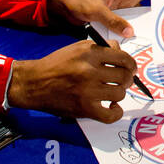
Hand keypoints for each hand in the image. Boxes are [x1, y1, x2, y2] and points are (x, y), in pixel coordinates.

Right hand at [7, 40, 134, 122]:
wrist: (33, 83)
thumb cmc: (56, 64)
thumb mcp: (77, 48)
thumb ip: (100, 49)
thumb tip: (121, 54)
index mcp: (89, 53)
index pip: (123, 58)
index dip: (131, 65)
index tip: (130, 69)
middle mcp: (90, 70)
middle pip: (124, 76)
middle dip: (127, 79)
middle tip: (122, 81)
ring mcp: (87, 91)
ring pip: (119, 94)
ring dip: (118, 94)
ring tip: (111, 93)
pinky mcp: (84, 109)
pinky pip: (110, 115)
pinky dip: (116, 112)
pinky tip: (111, 107)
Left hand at [48, 0, 163, 36]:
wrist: (62, 4)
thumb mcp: (95, 10)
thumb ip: (113, 20)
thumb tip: (132, 33)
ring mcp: (121, 4)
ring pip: (143, 8)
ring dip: (154, 12)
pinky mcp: (116, 14)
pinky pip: (133, 18)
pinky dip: (142, 23)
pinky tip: (149, 32)